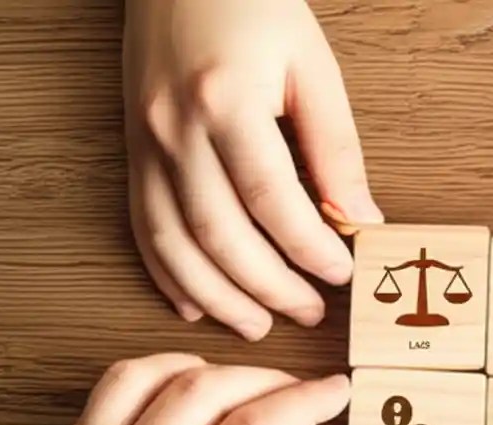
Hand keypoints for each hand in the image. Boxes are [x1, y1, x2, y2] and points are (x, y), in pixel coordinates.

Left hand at [0, 354, 355, 424]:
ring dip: (207, 368)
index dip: (304, 402)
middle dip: (267, 379)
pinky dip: (151, 376)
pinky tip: (177, 391)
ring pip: (150, 375)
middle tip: (297, 389)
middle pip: (208, 391)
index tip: (332, 392)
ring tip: (239, 383)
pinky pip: (105, 394)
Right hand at [124, 0, 381, 339]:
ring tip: (257, 324)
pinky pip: (142, 227)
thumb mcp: (312, 65)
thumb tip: (361, 218)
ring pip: (173, 243)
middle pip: (220, 234)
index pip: (272, 200)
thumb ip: (335, 147)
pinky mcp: (131, 150)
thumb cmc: (251, 5)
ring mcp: (144, 142)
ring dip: (217, 296)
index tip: (341, 274)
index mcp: (225, 100)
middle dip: (268, 287)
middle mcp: (175, 128)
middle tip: (309, 312)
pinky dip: (168, 274)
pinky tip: (195, 304)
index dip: (309, 248)